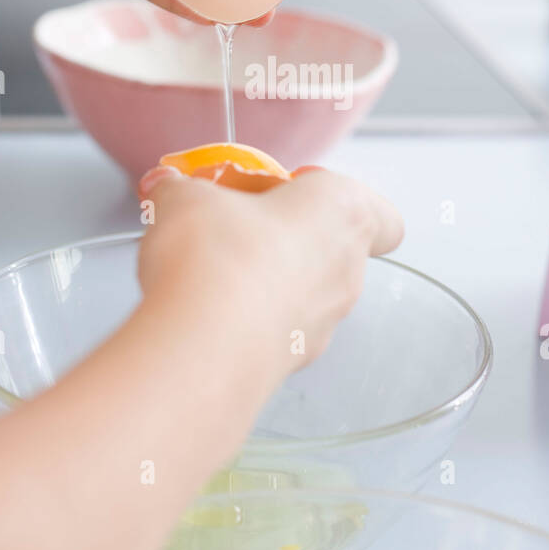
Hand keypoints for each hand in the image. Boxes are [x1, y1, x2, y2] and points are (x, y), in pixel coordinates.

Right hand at [135, 165, 403, 386]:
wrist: (203, 345)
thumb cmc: (218, 256)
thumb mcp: (185, 199)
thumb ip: (180, 190)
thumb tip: (168, 188)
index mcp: (342, 213)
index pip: (381, 216)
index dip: (339, 202)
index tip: (292, 191)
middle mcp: (346, 271)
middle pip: (331, 249)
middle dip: (285, 237)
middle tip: (235, 227)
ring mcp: (323, 322)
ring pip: (304, 292)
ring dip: (266, 281)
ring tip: (208, 271)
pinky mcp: (293, 361)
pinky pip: (276, 329)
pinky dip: (248, 319)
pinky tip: (203, 311)